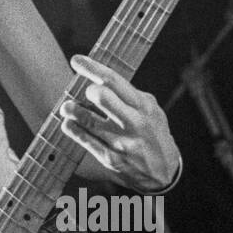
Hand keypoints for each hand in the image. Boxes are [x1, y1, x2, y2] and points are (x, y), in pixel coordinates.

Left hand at [59, 55, 180, 192]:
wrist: (165, 172)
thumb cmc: (153, 134)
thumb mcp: (151, 110)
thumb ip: (128, 95)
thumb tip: (99, 78)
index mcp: (143, 105)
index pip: (113, 80)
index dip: (91, 68)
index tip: (76, 60)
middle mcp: (133, 122)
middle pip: (101, 96)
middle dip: (88, 90)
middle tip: (85, 92)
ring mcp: (121, 142)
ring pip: (89, 120)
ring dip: (72, 111)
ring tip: (67, 107)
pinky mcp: (112, 159)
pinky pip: (86, 141)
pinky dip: (73, 130)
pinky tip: (68, 124)